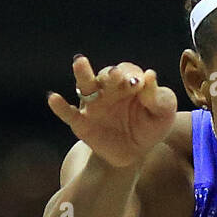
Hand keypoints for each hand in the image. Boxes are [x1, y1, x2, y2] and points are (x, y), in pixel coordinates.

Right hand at [47, 56, 178, 167]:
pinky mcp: (82, 123)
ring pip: (85, 86)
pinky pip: (69, 114)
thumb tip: (150, 75)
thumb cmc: (151, 126)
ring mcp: (93, 105)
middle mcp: (108, 89)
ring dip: (82, 74)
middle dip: (110, 75)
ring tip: (80, 62)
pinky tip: (53, 98)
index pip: (128, 73)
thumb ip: (159, 97)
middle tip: (116, 75)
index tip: (138, 84)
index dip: (132, 77)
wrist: (136, 153)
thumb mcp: (163, 113)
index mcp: (128, 82)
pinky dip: (60, 107)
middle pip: (105, 76)